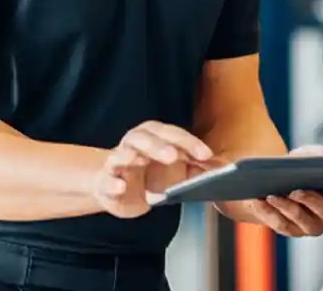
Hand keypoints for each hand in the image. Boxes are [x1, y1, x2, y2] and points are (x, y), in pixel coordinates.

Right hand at [91, 121, 214, 218]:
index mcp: (153, 137)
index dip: (188, 143)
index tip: (205, 154)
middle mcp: (133, 144)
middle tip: (173, 156)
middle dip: (159, 146)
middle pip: (145, 139)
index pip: (171, 134)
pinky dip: (113, 183)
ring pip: (121, 154)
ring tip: (140, 160)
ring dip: (131, 156)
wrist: (116, 188)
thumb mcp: (173, 171)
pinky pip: (107, 180)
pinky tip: (121, 187)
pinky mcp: (105, 181)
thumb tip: (217, 168)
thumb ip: (193, 168)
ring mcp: (117, 161)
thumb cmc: (148, 176)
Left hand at [223, 145, 322, 236]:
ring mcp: (311, 226)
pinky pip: (282, 225)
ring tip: (273, 195)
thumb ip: (317, 155)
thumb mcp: (306, 155)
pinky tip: (260, 200)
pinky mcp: (290, 230)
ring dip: (289, 209)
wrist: (270, 179)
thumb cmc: (297, 166)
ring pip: (306, 224)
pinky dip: (270, 213)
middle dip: (315, 203)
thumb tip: (320, 158)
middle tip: (297, 190)